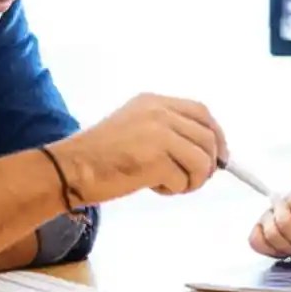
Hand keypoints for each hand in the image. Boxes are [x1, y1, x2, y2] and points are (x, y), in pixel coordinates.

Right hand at [49, 93, 227, 203]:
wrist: (71, 169)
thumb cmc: (99, 156)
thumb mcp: (134, 127)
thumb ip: (166, 131)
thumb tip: (204, 152)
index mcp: (154, 101)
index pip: (202, 112)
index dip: (216, 135)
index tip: (219, 157)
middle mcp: (159, 112)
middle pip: (208, 137)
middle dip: (209, 164)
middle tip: (194, 180)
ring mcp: (160, 133)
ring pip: (202, 160)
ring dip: (193, 180)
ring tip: (171, 185)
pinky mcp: (157, 158)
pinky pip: (185, 179)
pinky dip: (174, 189)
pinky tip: (154, 188)